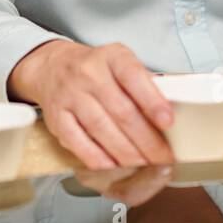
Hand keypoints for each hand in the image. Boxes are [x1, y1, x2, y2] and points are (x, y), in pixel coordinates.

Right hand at [7, 40, 174, 168]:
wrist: (53, 67)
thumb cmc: (97, 70)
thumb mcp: (122, 63)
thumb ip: (144, 85)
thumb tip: (170, 117)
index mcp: (112, 57)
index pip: (134, 76)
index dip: (152, 101)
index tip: (168, 122)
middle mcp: (89, 73)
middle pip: (122, 111)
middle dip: (146, 139)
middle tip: (163, 157)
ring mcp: (69, 95)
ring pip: (101, 128)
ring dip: (126, 152)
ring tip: (144, 164)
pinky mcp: (56, 117)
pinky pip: (77, 142)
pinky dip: (97, 157)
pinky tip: (113, 165)